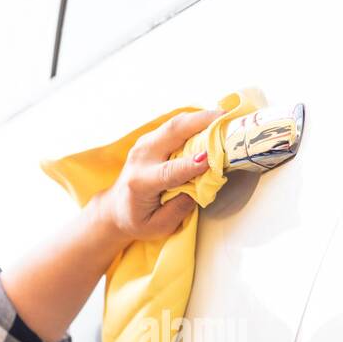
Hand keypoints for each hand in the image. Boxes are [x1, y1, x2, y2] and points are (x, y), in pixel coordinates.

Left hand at [93, 109, 220, 241]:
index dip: (190, 165)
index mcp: (140, 183)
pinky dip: (194, 121)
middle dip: (200, 123)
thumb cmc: (138, 220)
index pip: (169, 171)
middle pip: (172, 133)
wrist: (115, 208)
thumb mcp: (159, 225)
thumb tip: (203, 185)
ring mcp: (144, 145)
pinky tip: (212, 120)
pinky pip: (175, 126)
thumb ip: (180, 207)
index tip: (209, 158)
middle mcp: (141, 158)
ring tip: (225, 116)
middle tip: (227, 118)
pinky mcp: (150, 139)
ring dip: (200, 117)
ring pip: (174, 124)